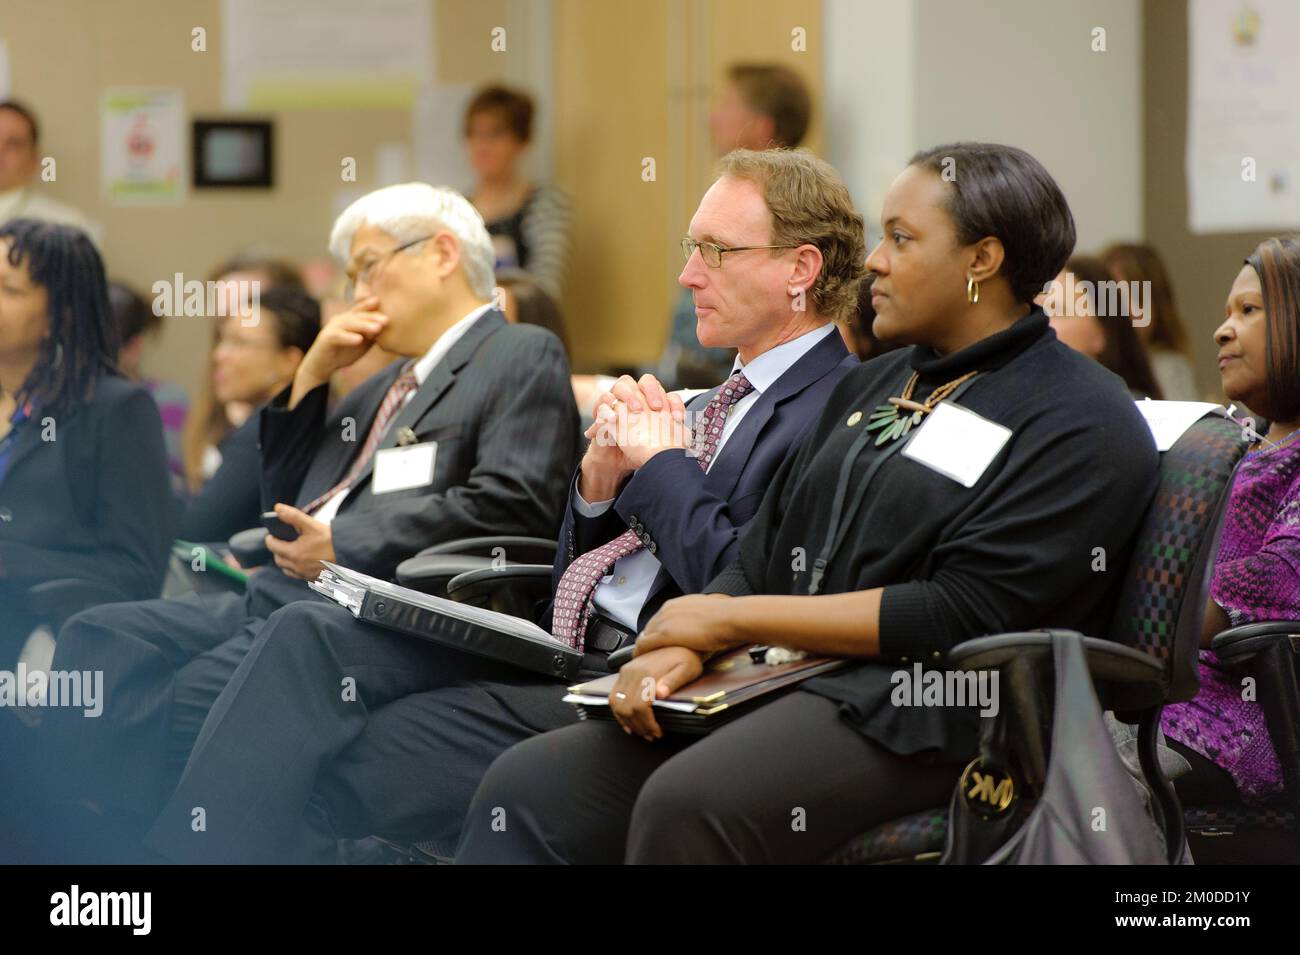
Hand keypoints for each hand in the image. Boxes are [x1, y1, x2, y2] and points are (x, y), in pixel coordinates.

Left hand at [264, 503, 335, 580]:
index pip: (272, 546)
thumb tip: (277, 508)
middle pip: (278, 559)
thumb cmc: (331, 540)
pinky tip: (303, 561)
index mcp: (293, 553)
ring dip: (285, 561)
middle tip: (282, 542)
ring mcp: (304, 575)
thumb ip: (293, 516)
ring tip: (292, 552)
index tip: (272, 534)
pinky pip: (298, 575)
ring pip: (287, 569)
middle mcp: (296, 567)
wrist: (350, 555)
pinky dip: (296, 569)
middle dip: (277, 550)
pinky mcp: (312, 579)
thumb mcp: (312, 525)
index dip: (271, 538)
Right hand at [290, 298, 388, 406]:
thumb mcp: (362, 343)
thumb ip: (372, 335)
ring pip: (349, 324)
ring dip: (364, 326)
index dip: (371, 307)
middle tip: (387, 320)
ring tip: (377, 329)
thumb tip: (388, 329)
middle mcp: (339, 320)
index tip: (384, 304)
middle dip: (372, 317)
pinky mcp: (326, 339)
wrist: (322, 367)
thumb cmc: (343, 353)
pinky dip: (349, 337)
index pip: (361, 311)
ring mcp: (331, 328)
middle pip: (358, 316)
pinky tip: (359, 339)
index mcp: (348, 320)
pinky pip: (338, 336)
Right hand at [580, 375, 688, 496]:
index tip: (678, 419)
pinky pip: (602, 403)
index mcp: (653, 402)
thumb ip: (673, 438)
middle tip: (656, 408)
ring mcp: (619, 401)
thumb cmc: (641, 449)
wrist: (619, 460)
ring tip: (636, 410)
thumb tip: (689, 443)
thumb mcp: (659, 445)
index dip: (673, 402)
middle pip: (645, 380)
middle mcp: (637, 397)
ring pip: (622, 385)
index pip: (668, 393)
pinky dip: (607, 410)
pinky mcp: (602, 412)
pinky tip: (613, 419)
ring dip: (630, 395)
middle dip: (651, 391)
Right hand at [609, 646, 705, 740]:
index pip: (639, 706)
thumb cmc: (687, 656)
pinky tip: (628, 720)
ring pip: (617, 703)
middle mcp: (634, 672)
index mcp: (648, 673)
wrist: (680, 640)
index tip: (657, 732)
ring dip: (627, 721)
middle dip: (638, 726)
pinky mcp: (626, 671)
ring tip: (641, 730)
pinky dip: (618, 711)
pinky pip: (614, 694)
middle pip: (627, 707)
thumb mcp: (688, 669)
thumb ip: (673, 682)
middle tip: (650, 735)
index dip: (647, 724)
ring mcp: (627, 671)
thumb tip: (660, 694)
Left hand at [634, 593, 745, 657]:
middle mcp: (666, 610)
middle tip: (647, 653)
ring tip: (642, 659)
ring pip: (644, 636)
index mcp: (675, 604)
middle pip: (649, 627)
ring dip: (643, 648)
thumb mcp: (705, 613)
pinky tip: (640, 660)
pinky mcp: (664, 634)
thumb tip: (702, 622)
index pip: (658, 619)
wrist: (728, 618)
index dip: (655, 632)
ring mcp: (664, 621)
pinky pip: (644, 645)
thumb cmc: (724, 618)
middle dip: (647, 640)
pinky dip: (641, 653)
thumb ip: (696, 617)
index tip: (656, 642)